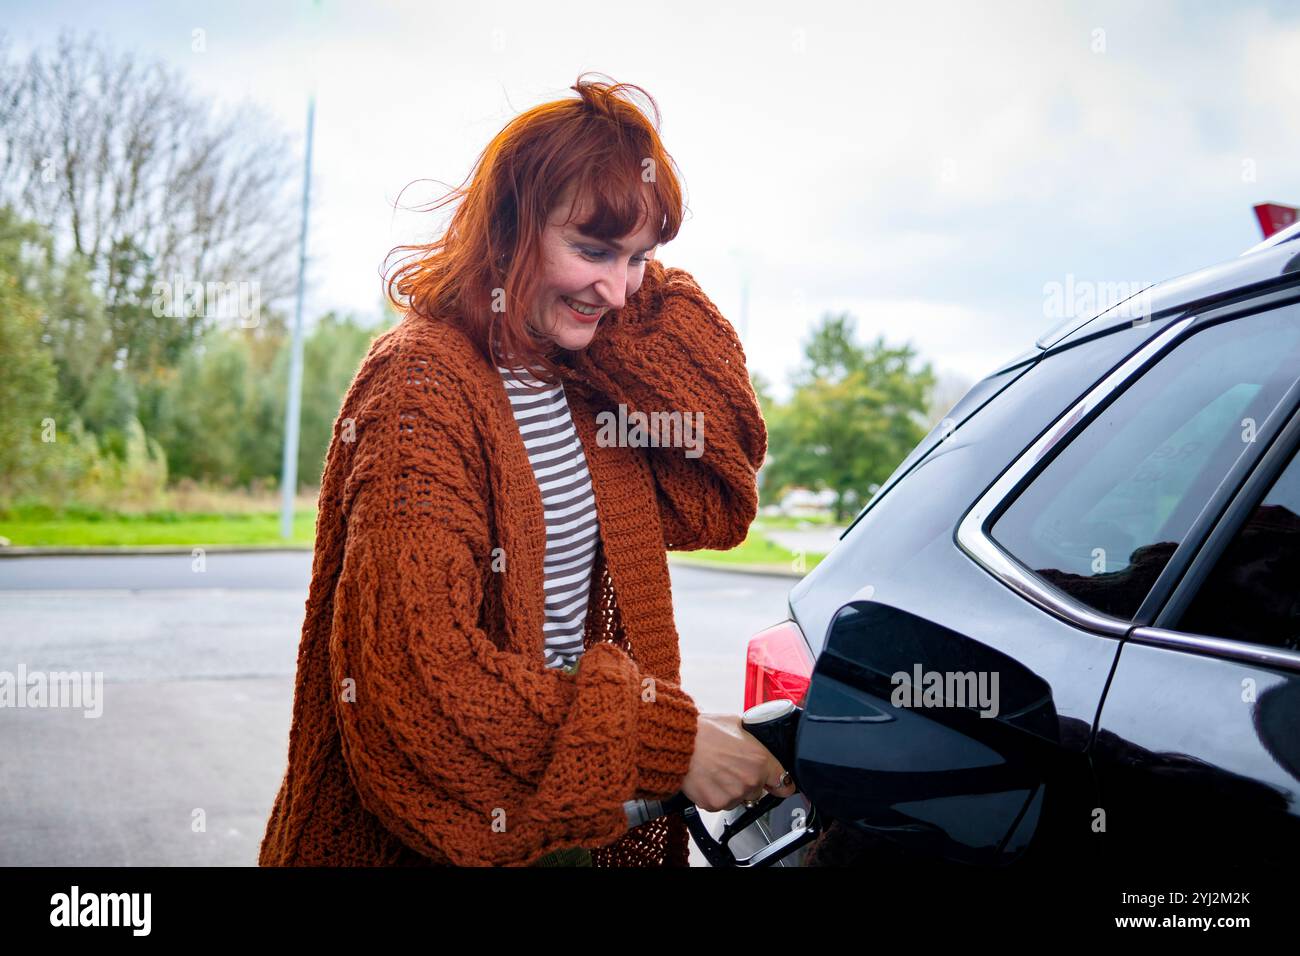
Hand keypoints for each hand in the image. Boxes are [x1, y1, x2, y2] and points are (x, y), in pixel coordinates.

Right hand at [679, 713, 798, 812]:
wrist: (677, 743)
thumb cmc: (704, 731)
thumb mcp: (736, 724)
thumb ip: (752, 739)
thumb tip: (755, 742)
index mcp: (760, 761)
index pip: (783, 784)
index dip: (779, 783)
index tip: (776, 784)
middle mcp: (750, 781)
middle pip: (756, 791)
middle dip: (746, 782)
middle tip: (730, 768)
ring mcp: (733, 795)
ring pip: (737, 798)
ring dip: (729, 790)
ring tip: (714, 771)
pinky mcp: (715, 804)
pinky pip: (719, 804)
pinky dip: (713, 795)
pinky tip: (706, 779)